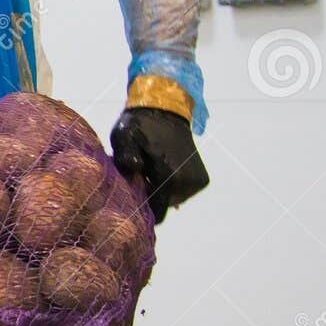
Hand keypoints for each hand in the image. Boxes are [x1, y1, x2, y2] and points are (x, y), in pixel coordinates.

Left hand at [111, 108, 209, 223]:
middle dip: (149, 195)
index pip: (157, 213)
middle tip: (139, 175)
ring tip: (150, 169)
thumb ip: (126, 154)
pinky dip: (171, 186)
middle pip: (163, 206)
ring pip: (172, 200)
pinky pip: (181, 193)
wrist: (166, 111)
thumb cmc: (140, 126)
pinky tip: (162, 170)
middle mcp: (187, 183)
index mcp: (169, 177)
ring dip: (160, 189)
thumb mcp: (124, 137)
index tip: (131, 197)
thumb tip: (135, 167)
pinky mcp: (202, 180)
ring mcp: (197, 182)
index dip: (141, 209)